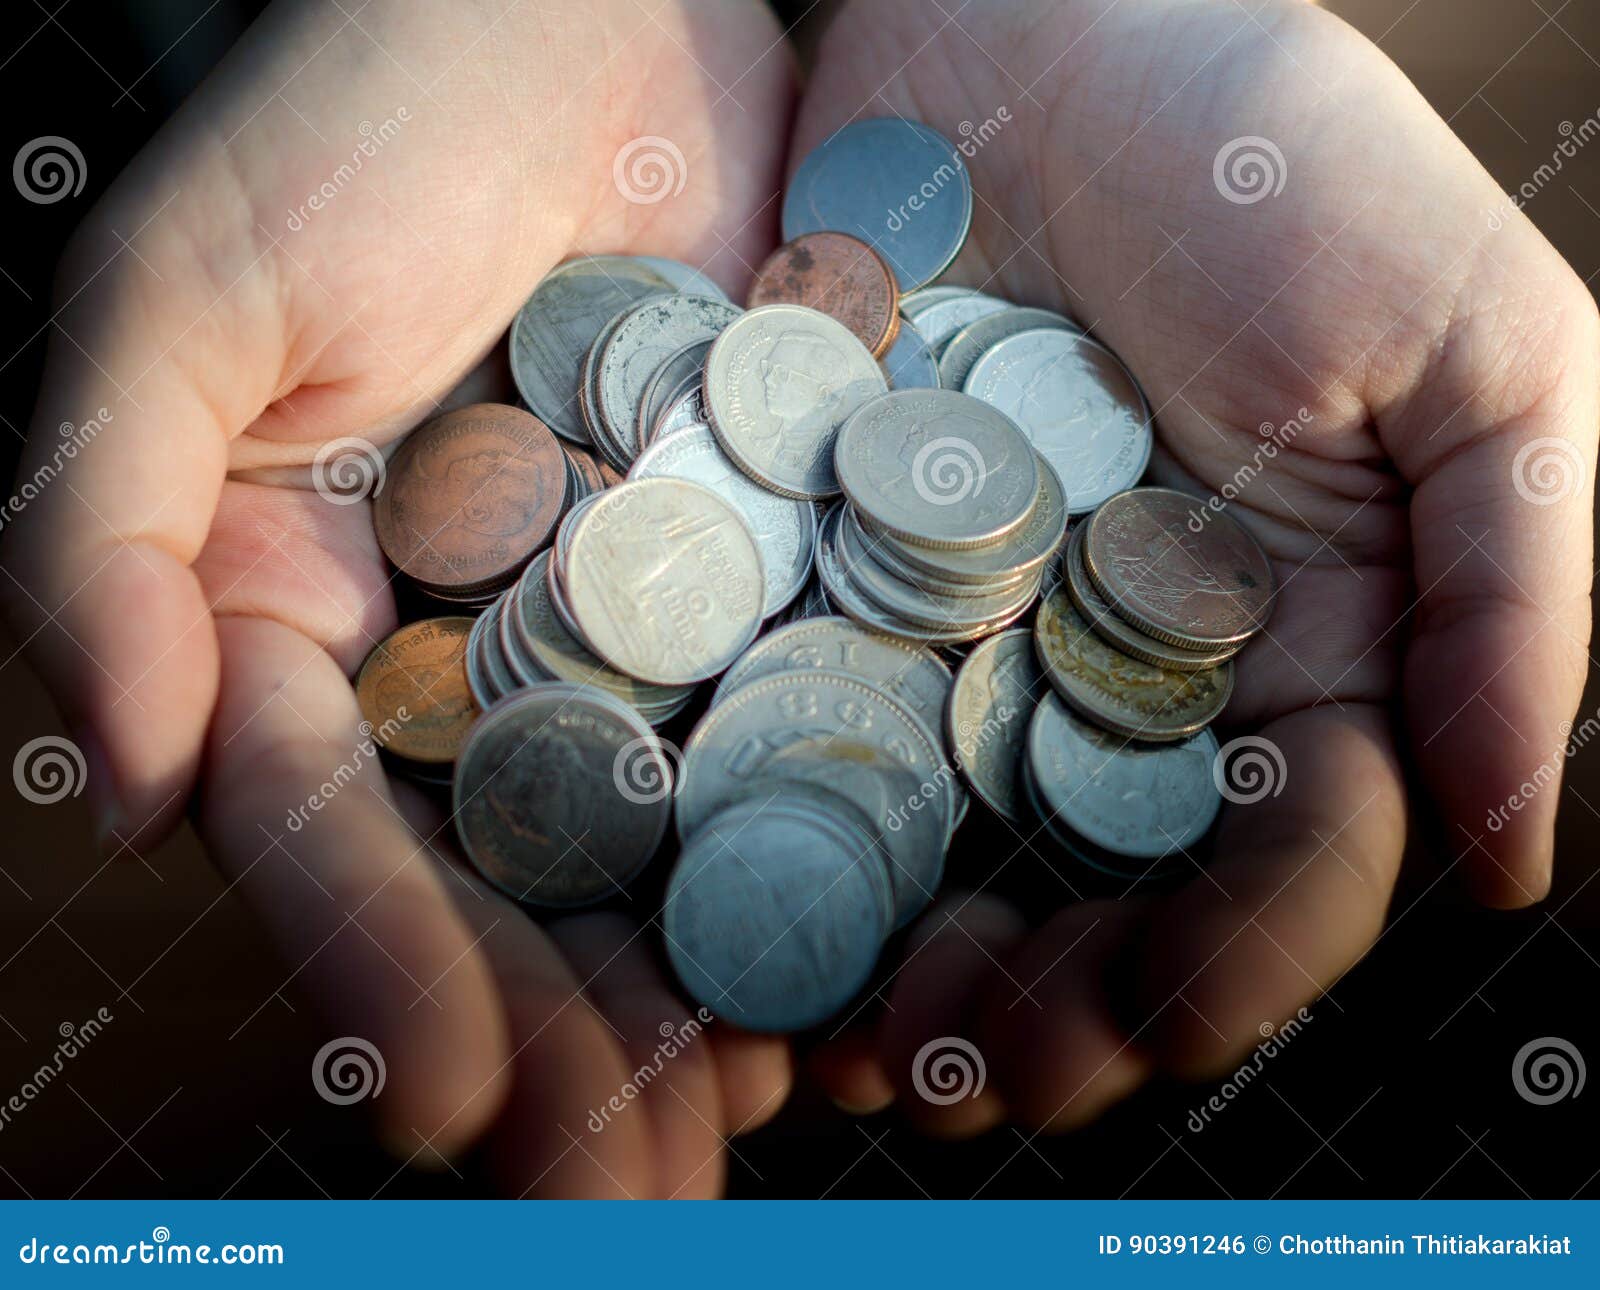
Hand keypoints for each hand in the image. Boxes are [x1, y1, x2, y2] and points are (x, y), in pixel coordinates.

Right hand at [2, 0, 795, 1194]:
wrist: (576, 13)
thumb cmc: (349, 121)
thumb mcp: (181, 307)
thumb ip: (102, 532)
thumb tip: (122, 774)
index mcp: (306, 625)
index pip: (337, 837)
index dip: (382, 971)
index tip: (446, 1104)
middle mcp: (464, 659)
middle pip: (505, 886)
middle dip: (559, 1044)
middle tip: (632, 1189)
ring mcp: (622, 631)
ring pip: (654, 848)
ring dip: (692, 996)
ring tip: (752, 1122)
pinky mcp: (759, 579)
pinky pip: (784, 737)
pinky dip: (813, 855)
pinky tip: (858, 961)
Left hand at [795, 0, 1597, 1133]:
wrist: (1038, 24)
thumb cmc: (1274, 163)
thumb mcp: (1468, 357)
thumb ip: (1510, 601)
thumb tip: (1517, 860)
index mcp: (1291, 656)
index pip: (1282, 867)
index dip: (1230, 964)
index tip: (1157, 1022)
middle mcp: (1122, 682)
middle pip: (1093, 901)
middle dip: (1045, 1009)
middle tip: (966, 1076)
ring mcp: (965, 646)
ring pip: (939, 860)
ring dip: (899, 968)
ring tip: (845, 1046)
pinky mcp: (828, 585)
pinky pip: (800, 739)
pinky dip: (776, 838)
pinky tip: (736, 908)